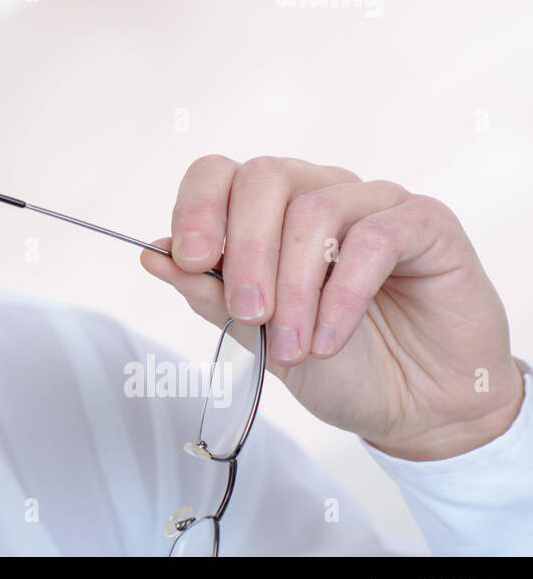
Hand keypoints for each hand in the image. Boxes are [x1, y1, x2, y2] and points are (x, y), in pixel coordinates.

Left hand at [139, 155, 526, 460]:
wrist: (412, 405)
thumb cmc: (334, 363)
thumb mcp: (253, 334)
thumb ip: (206, 291)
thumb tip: (152, 253)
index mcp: (268, 209)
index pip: (219, 173)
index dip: (196, 207)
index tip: (189, 260)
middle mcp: (319, 190)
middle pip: (264, 177)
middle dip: (245, 249)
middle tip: (247, 314)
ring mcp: (374, 201)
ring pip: (315, 211)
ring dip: (295, 287)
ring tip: (292, 346)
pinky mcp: (425, 223)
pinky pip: (375, 238)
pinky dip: (343, 294)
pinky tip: (331, 338)